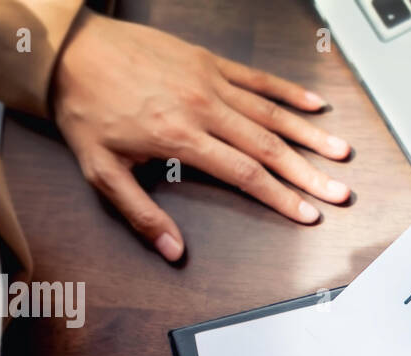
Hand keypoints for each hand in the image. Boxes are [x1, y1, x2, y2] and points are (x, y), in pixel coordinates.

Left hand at [50, 10, 352, 260]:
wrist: (70, 49)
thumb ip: (140, 213)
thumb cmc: (85, 107)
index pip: (244, 174)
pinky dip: (288, 91)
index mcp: (180, 137)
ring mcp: (209, 81)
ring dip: (310, 134)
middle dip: (308, 173)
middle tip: (338, 192)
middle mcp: (203, 107)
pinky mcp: (208, 61)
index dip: (280, 197)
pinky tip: (315, 103)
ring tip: (340, 152)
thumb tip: (171, 250)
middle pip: (268, 146)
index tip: (307, 213)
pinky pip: (257, 78)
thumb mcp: (101, 171)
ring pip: (270, 112)